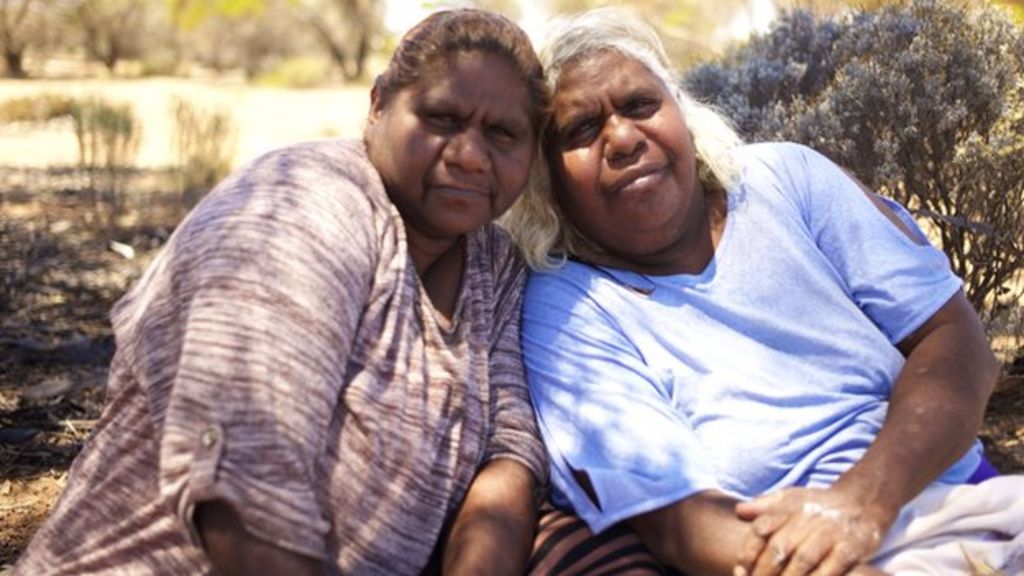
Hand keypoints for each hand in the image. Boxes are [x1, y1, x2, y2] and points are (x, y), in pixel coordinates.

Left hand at [732, 486, 888, 575]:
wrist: (863, 502)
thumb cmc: (818, 506)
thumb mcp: (790, 498)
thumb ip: (764, 506)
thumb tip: (739, 511)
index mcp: (788, 508)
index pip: (761, 530)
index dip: (748, 553)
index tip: (740, 571)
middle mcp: (807, 520)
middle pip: (779, 548)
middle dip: (763, 571)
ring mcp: (830, 534)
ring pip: (803, 560)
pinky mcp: (852, 548)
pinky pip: (832, 568)